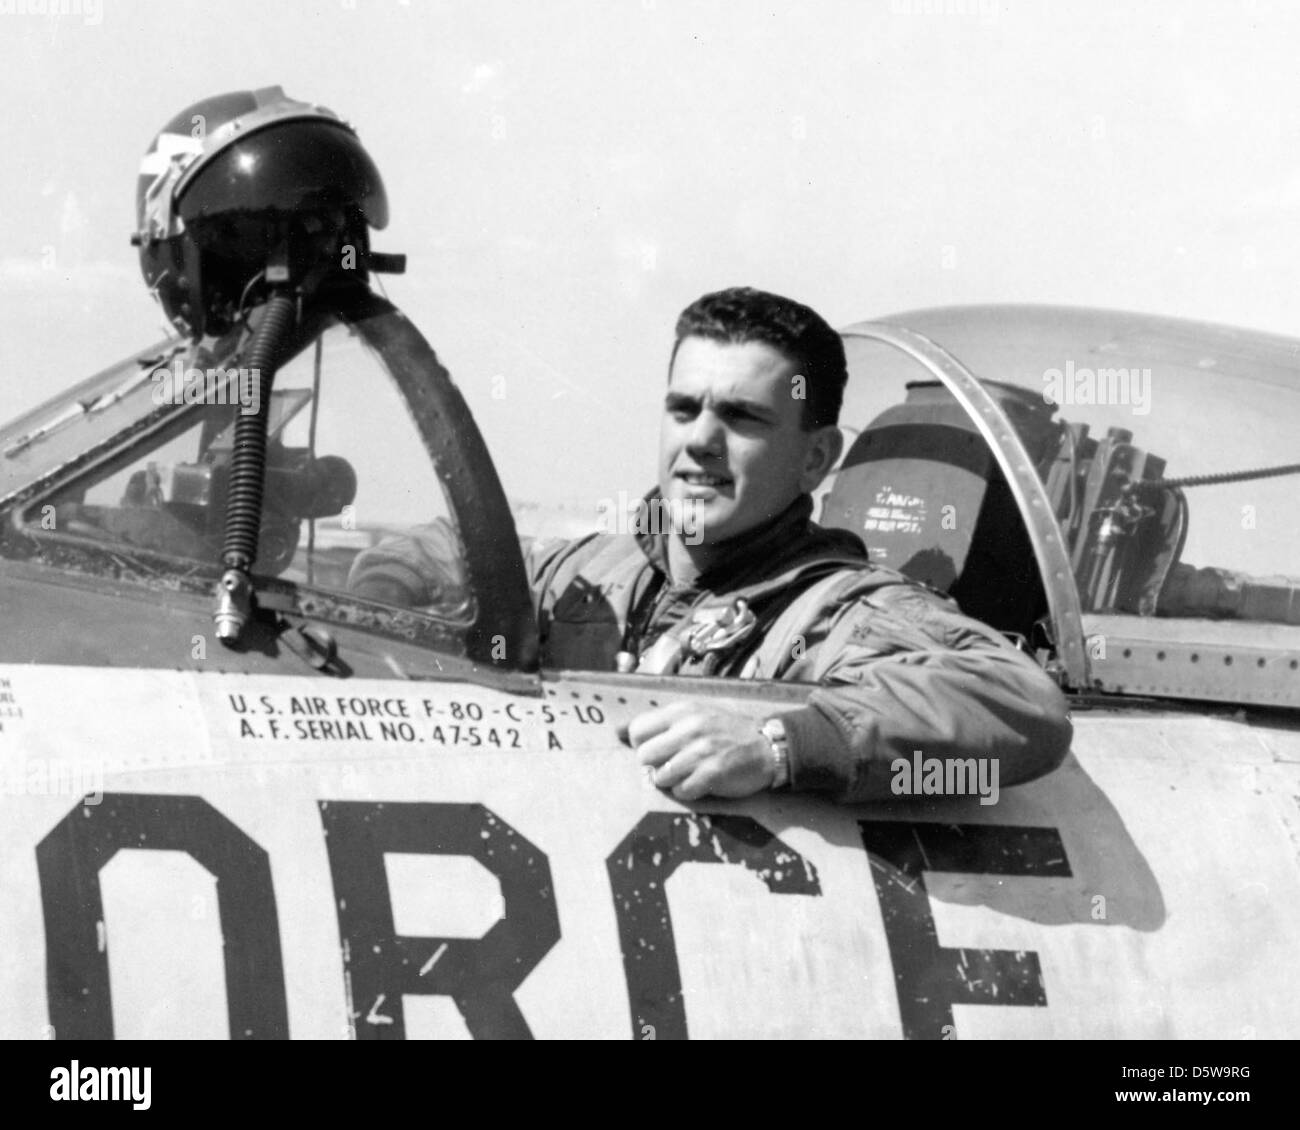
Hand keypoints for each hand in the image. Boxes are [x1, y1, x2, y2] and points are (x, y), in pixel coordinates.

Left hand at [618, 701, 776, 800]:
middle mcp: (690, 729)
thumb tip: (616, 731)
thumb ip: (657, 722)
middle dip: (655, 765)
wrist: (767, 746)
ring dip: (672, 780)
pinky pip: (681, 791)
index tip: (657, 749)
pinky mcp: (712, 774)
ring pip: (660, 776)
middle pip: (644, 756)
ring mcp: (701, 752)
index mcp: (682, 711)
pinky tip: (701, 782)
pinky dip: (688, 791)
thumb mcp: (694, 715)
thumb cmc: (726, 731)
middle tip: (674, 764)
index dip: (642, 745)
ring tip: (689, 773)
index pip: (637, 730)